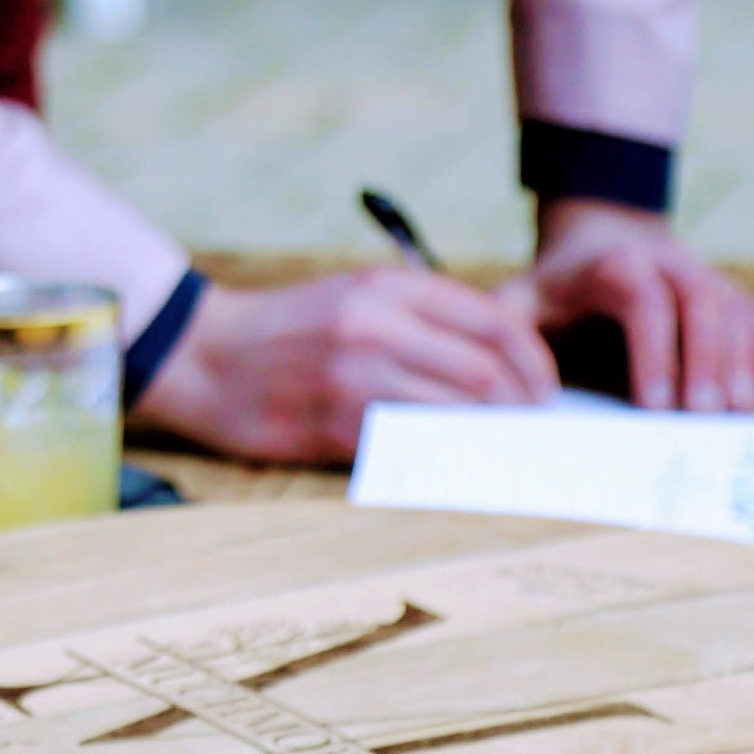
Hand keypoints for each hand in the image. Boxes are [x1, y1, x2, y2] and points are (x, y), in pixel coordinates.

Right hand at [137, 268, 559, 464]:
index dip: (535, 360)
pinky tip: (453, 466)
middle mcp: (377, 324)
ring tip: (501, 451)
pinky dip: (445, 458)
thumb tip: (499, 367)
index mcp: (387, 287)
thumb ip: (421, 320)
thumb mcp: (354, 297)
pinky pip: (414, 446)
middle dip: (523, 408)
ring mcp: (356, 375)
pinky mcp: (337, 423)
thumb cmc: (290, 328)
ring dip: (491, 438)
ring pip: (459, 412)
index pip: (493, 319)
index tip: (546, 390)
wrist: (207, 353)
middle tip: (532, 431)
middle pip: (487, 372)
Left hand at [502, 199, 753, 412]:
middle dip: (706, 360)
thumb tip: (497, 384)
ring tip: (741, 414)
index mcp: (615, 265)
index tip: (653, 404)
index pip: (642, 298)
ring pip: (735, 311)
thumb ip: (508, 330)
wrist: (604, 236)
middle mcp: (669, 264)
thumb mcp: (523, 298)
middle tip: (706, 417)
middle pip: (701, 303)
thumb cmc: (560, 287)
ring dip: (742, 363)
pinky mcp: (733, 298)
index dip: (653, 349)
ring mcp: (707, 278)